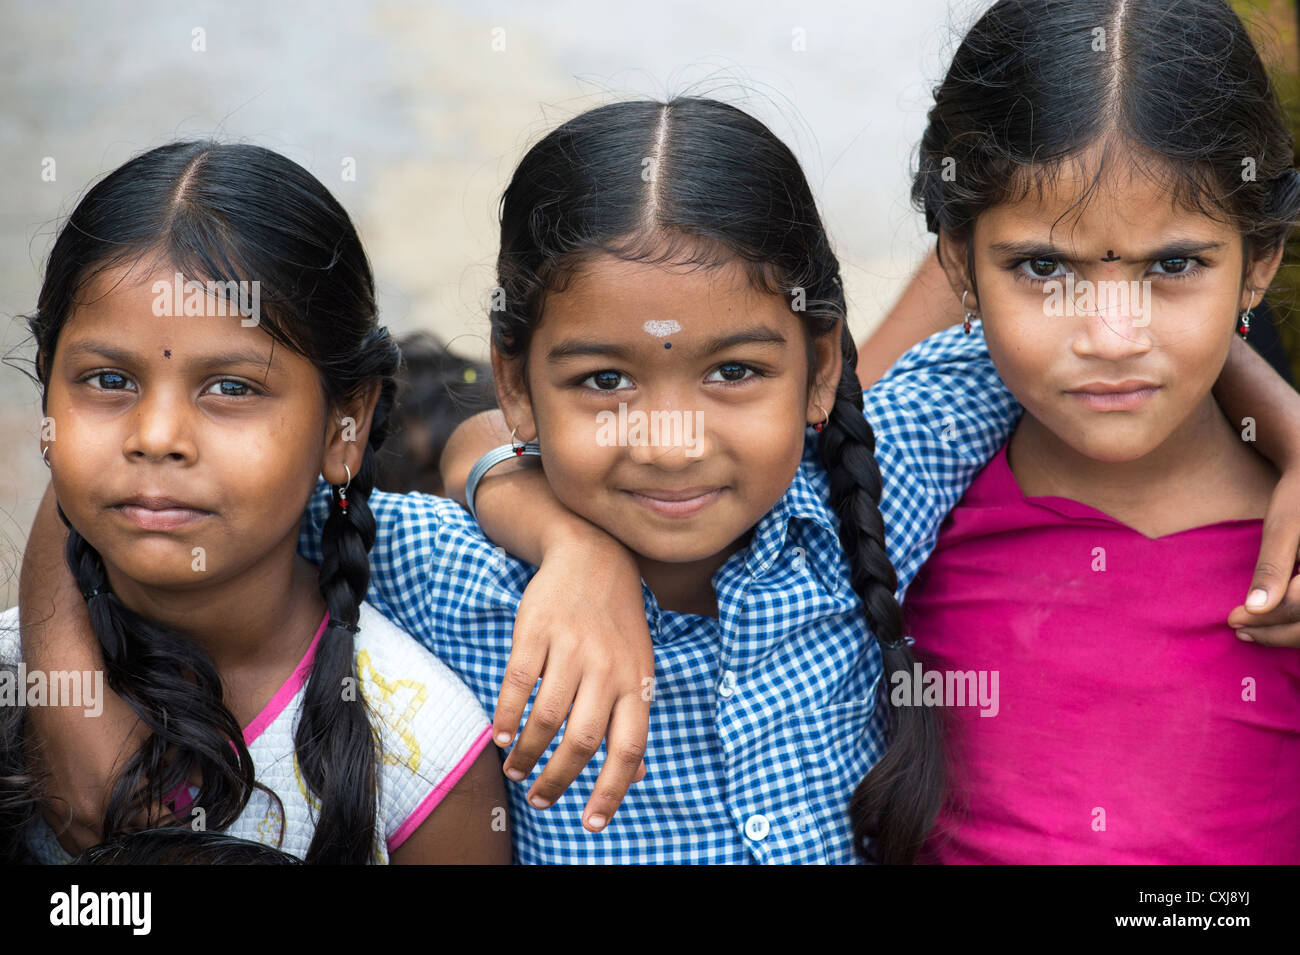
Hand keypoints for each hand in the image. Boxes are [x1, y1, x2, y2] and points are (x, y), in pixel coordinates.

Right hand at [492, 526, 651, 831]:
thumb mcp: (637, 669)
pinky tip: (502, 735)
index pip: (628, 747)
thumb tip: (636, 776)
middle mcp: (608, 668)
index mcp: (637, 682)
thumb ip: (633, 720)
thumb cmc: (617, 625)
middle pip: (582, 740)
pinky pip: (519, 683)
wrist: (594, 557)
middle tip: (540, 799)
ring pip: (547, 717)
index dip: (611, 790)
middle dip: (558, 779)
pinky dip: (508, 715)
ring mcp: (573, 648)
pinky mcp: (537, 631)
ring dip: (528, 753)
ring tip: (516, 770)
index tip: (592, 823)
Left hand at [1228, 466, 1299, 645]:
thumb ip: (1272, 568)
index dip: (1267, 619)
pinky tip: (1273, 624)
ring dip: (1289, 633)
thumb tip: (1254, 609)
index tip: (1233, 620)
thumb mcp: (1283, 528)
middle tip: (1239, 629)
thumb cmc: (1299, 497)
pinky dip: (1299, 623)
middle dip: (1278, 632)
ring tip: (1251, 631)